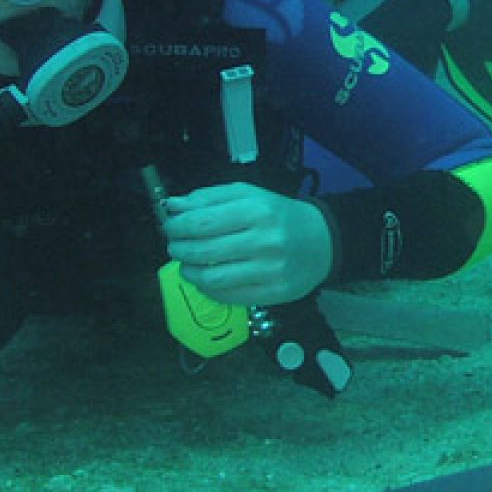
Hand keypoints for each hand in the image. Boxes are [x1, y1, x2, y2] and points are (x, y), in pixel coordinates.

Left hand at [161, 183, 332, 305]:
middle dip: (179, 250)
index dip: (177, 227)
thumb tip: (172, 206)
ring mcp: (270, 271)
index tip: (169, 228)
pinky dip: (208, 289)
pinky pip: (228, 296)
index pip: (201, 223)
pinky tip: (206, 280)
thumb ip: (209, 198)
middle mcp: (264, 241)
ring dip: (190, 272)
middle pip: (203, 251)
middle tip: (175, 247)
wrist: (322, 241)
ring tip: (187, 265)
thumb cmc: (279, 216)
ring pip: (212, 279)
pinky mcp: (274, 293)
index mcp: (257, 211)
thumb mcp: (249, 195)